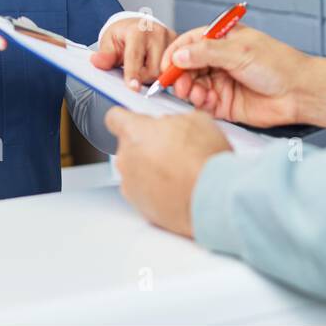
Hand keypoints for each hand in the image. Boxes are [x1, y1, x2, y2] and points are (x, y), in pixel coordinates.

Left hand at [91, 15, 176, 90]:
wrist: (138, 25)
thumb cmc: (124, 34)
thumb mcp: (109, 41)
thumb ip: (105, 54)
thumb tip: (97, 61)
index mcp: (138, 30)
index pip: (135, 57)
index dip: (133, 74)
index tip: (133, 88)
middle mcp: (158, 33)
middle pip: (154, 69)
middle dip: (144, 78)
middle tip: (135, 75)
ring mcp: (171, 39)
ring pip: (166, 71)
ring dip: (155, 76)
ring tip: (145, 69)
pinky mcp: (179, 46)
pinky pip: (176, 68)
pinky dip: (166, 73)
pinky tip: (158, 69)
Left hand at [105, 108, 229, 236]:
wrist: (212, 197)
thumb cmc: (204, 159)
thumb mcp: (196, 120)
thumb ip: (173, 120)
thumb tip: (173, 125)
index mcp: (135, 132)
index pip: (114, 118)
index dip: (125, 118)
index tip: (133, 121)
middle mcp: (126, 160)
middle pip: (129, 147)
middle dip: (148, 146)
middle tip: (173, 149)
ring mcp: (131, 186)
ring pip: (136, 172)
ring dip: (152, 170)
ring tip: (179, 172)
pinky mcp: (140, 207)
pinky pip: (144, 193)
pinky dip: (157, 191)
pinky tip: (178, 188)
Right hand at [160, 24, 325, 132]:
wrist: (299, 93)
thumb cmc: (278, 65)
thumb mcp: (239, 51)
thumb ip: (207, 53)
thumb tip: (179, 55)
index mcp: (224, 40)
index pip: (191, 42)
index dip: (176, 53)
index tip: (166, 65)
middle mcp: (221, 60)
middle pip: (188, 66)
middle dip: (180, 75)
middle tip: (176, 83)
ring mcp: (222, 81)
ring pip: (194, 85)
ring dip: (189, 89)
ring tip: (193, 93)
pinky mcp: (225, 103)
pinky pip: (204, 103)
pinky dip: (200, 102)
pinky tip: (205, 101)